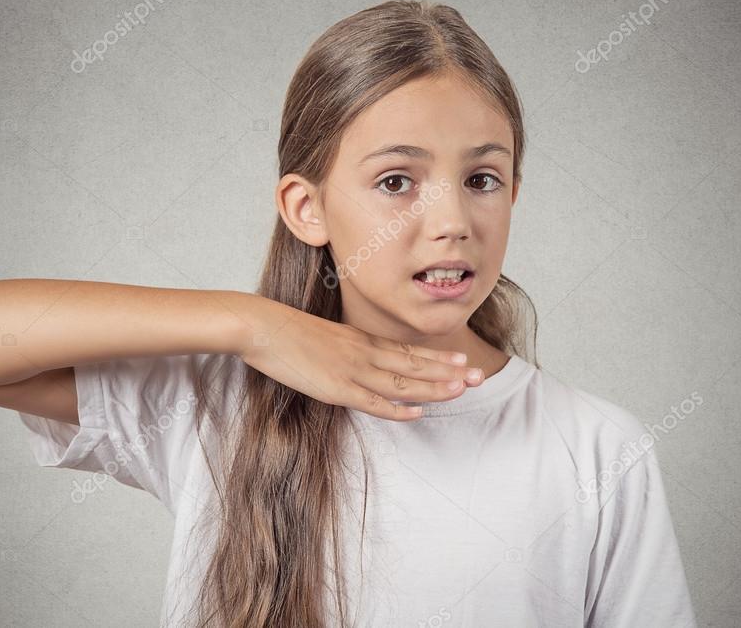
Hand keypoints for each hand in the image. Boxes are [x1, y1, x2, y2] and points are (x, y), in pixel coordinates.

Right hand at [237, 297, 483, 420]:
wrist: (262, 326)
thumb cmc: (286, 333)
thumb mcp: (324, 338)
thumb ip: (344, 350)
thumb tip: (355, 361)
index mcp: (361, 341)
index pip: (408, 351)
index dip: (437, 358)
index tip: (463, 361)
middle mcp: (364, 353)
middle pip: (414, 365)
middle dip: (448, 372)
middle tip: (478, 377)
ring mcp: (353, 370)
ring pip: (402, 382)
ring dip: (433, 387)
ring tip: (461, 390)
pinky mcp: (337, 388)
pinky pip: (374, 401)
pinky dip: (397, 408)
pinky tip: (417, 413)